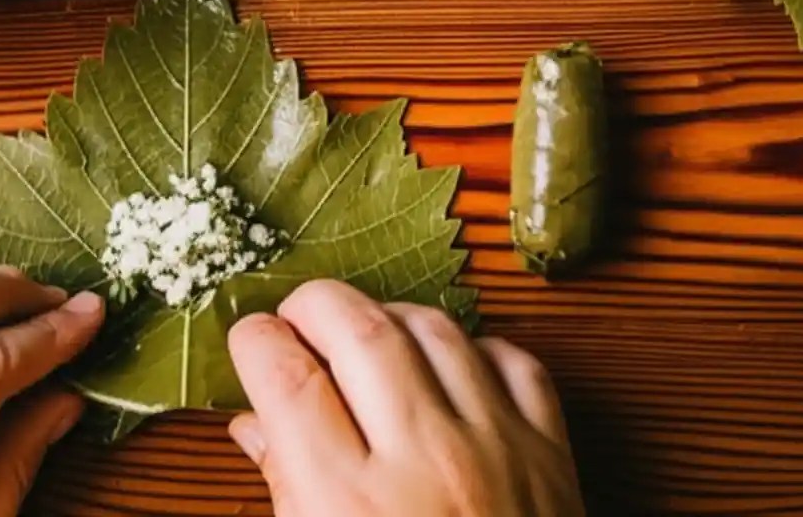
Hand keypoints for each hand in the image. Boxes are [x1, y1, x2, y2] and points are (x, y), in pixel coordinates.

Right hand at [227, 280, 584, 516]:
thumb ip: (283, 490)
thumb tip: (251, 426)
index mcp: (348, 502)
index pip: (287, 378)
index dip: (257, 340)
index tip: (251, 341)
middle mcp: (422, 462)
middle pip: (357, 329)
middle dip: (314, 305)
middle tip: (298, 319)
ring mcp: (494, 451)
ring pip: (435, 329)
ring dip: (389, 316)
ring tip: (365, 336)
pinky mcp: (550, 456)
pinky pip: (513, 363)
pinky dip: (474, 349)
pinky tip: (446, 367)